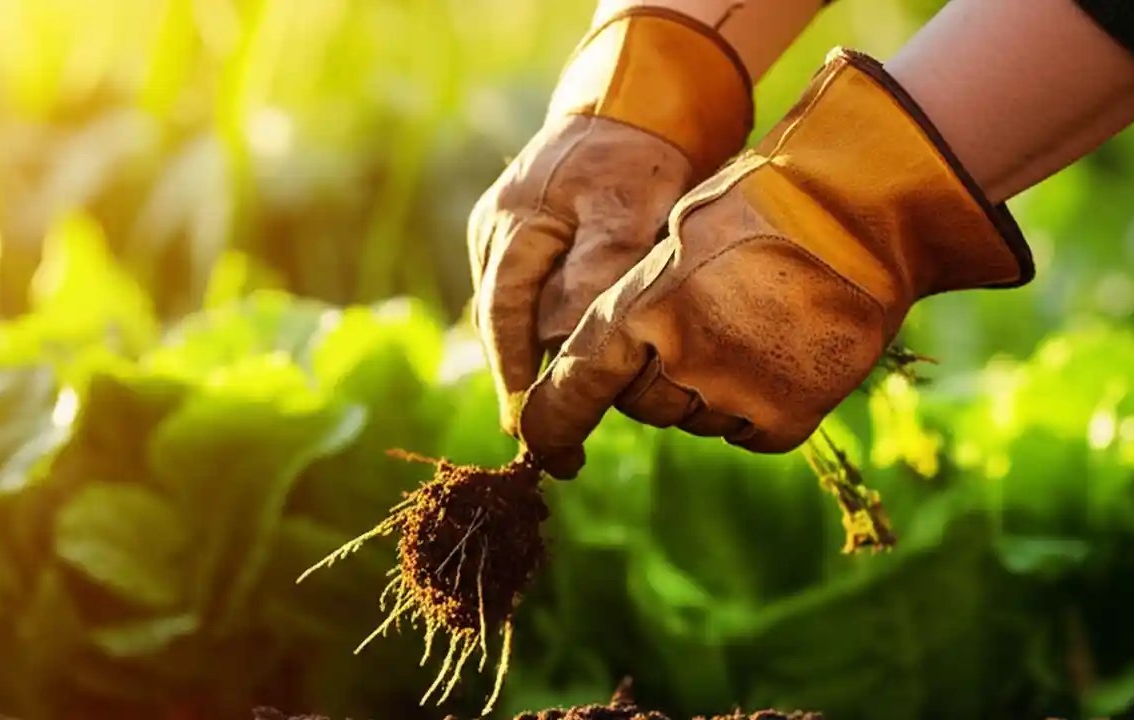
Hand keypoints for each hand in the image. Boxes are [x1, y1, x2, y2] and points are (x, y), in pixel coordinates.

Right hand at [468, 8, 751, 433]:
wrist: (637, 108)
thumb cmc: (636, 156)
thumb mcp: (626, 205)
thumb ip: (598, 268)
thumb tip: (566, 341)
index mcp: (510, 227)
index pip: (505, 319)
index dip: (516, 381)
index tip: (530, 435)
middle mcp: (496, 237)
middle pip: (505, 329)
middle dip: (527, 386)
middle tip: (554, 448)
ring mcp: (508, 242)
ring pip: (520, 322)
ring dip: (541, 369)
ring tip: (569, 422)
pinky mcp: (531, 249)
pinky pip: (536, 307)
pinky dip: (554, 343)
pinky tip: (579, 374)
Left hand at [518, 49, 1035, 478]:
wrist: (863, 210)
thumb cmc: (763, 206)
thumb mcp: (681, 237)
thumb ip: (639, 303)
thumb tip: (611, 355)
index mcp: (639, 310)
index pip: (572, 391)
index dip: (552, 422)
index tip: (544, 443)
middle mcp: (681, 363)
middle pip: (642, 405)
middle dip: (656, 377)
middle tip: (703, 324)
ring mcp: (737, 396)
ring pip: (696, 419)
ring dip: (708, 390)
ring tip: (753, 326)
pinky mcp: (787, 420)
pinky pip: (748, 433)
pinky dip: (756, 407)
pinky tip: (781, 354)